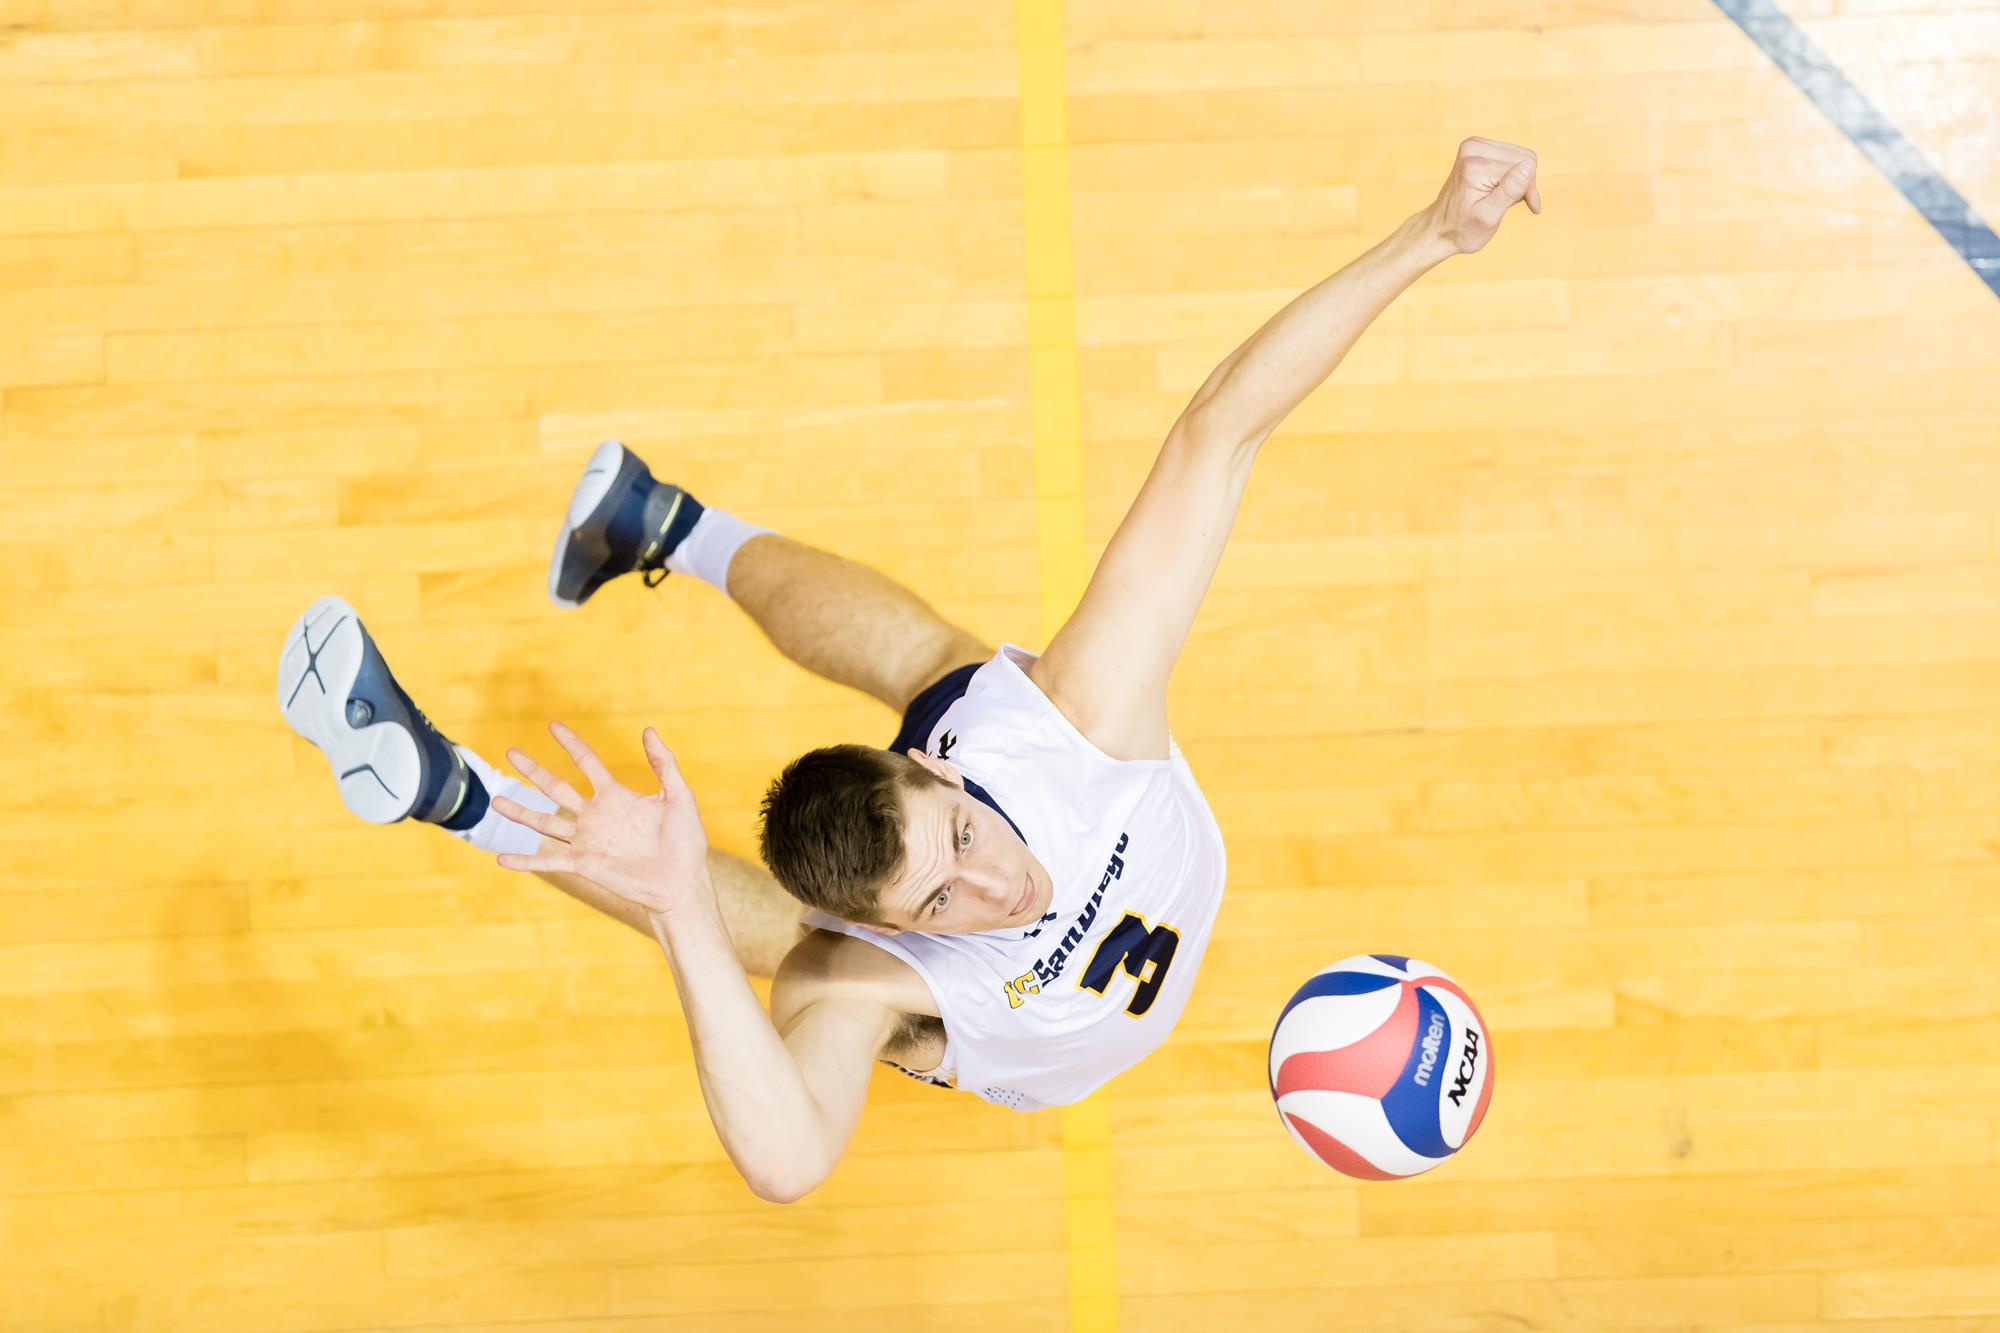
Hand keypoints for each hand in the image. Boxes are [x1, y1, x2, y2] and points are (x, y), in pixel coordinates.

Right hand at [490, 721, 710, 917]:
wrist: (681, 881)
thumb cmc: (686, 840)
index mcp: (616, 796)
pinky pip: (550, 861)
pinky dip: (525, 860)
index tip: (553, 725)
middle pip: (557, 787)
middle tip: (511, 752)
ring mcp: (587, 840)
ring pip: (545, 822)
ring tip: (495, 801)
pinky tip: (501, 858)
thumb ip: (664, 764)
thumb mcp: (678, 796)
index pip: (588, 763)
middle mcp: (596, 816)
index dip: (571, 744)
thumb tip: (649, 730)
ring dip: (521, 812)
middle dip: (533, 770)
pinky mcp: (585, 865)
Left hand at [1421, 136, 1540, 255]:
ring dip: (1517, 180)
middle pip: (1524, 157)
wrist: (1440, 229)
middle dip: (1523, 183)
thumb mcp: (1489, 217)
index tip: (1527, 208)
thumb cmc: (1463, 229)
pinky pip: (1510, 156)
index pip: (1525, 165)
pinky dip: (1510, 175)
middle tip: (1507, 204)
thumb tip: (1529, 166)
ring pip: (1520, 156)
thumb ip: (1510, 190)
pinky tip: (1499, 190)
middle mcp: (1473, 148)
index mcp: (1476, 164)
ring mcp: (1473, 145)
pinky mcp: (1477, 147)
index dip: (1528, 190)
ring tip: (1501, 199)